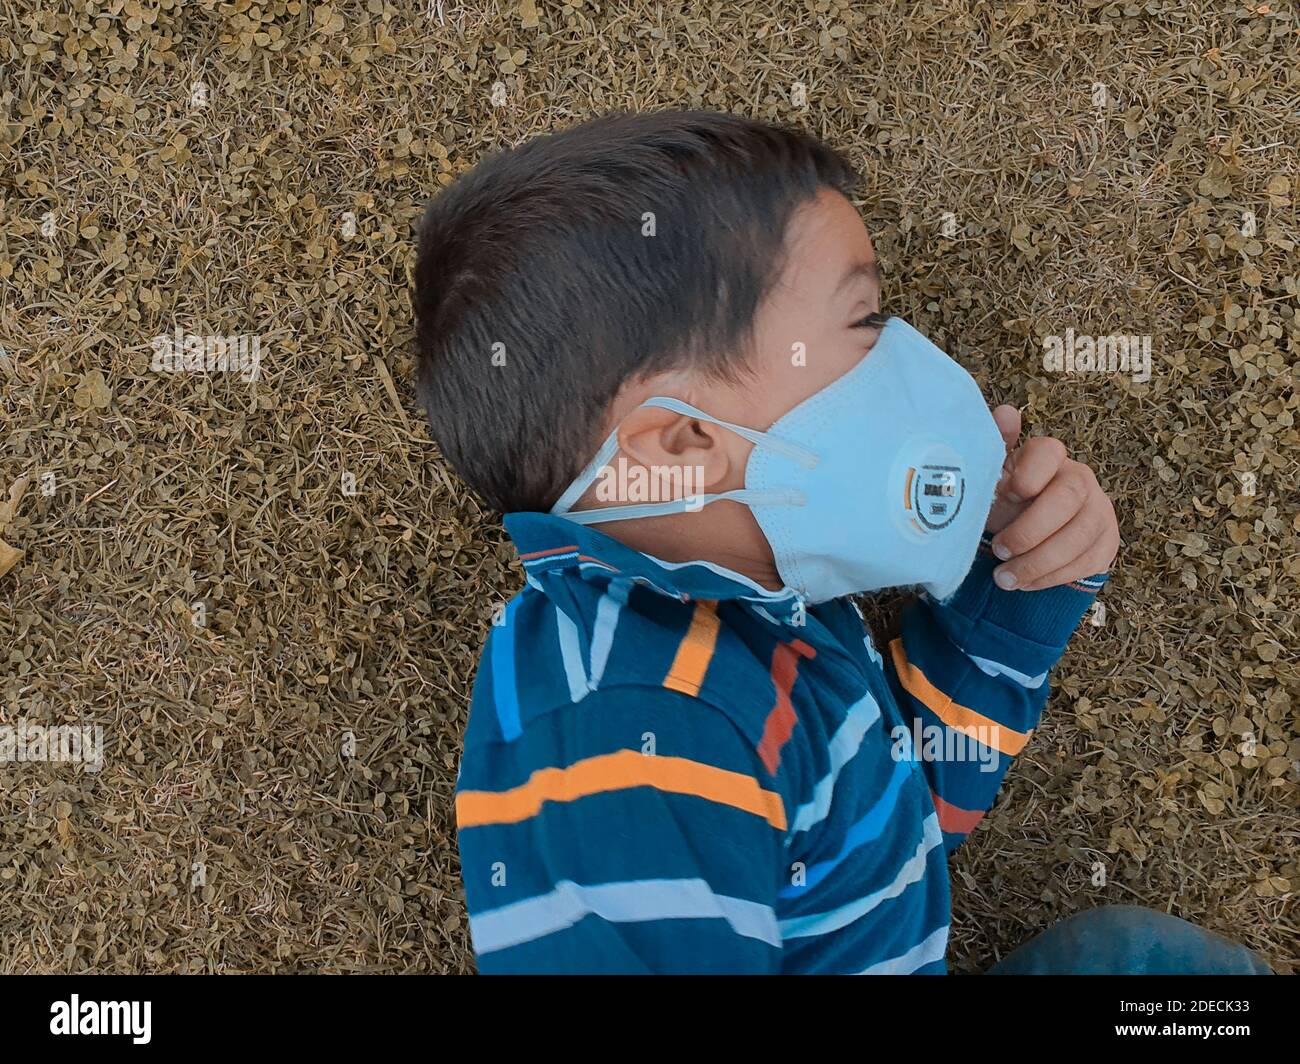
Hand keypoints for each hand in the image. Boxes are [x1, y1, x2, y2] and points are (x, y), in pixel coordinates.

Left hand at [983, 405, 1119, 591]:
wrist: (1032, 528)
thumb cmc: (1008, 497)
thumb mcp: (994, 474)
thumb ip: (996, 445)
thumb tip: (1006, 412)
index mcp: (1049, 457)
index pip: (1049, 452)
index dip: (1030, 473)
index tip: (1006, 492)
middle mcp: (1080, 479)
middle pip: (1068, 499)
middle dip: (1031, 530)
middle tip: (998, 549)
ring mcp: (1098, 512)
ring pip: (1079, 537)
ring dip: (1038, 563)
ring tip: (1003, 578)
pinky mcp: (1106, 544)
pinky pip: (1086, 564)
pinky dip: (1051, 577)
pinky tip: (1025, 583)